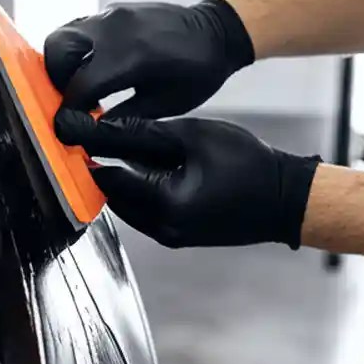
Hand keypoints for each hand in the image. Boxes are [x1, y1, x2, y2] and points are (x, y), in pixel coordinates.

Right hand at [43, 0, 254, 118]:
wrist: (216, 31)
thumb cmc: (198, 72)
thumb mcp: (164, 104)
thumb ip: (123, 117)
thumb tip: (91, 131)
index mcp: (131, 57)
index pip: (80, 87)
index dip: (69, 112)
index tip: (66, 127)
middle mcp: (114, 30)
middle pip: (58, 50)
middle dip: (56, 79)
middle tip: (70, 100)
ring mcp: (111, 15)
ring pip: (64, 35)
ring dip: (63, 62)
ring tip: (80, 84)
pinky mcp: (112, 10)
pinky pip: (81, 29)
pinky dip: (78, 50)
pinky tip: (94, 68)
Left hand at [55, 110, 320, 248]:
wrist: (286, 200)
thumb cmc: (248, 164)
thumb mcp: (193, 136)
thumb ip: (145, 134)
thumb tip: (105, 128)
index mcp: (165, 204)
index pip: (109, 178)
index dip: (91, 152)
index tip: (77, 131)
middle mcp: (162, 228)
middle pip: (113, 196)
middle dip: (101, 167)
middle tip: (92, 136)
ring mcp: (170, 236)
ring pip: (127, 205)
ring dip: (120, 180)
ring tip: (114, 145)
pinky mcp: (178, 236)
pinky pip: (144, 212)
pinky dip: (138, 190)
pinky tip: (141, 164)